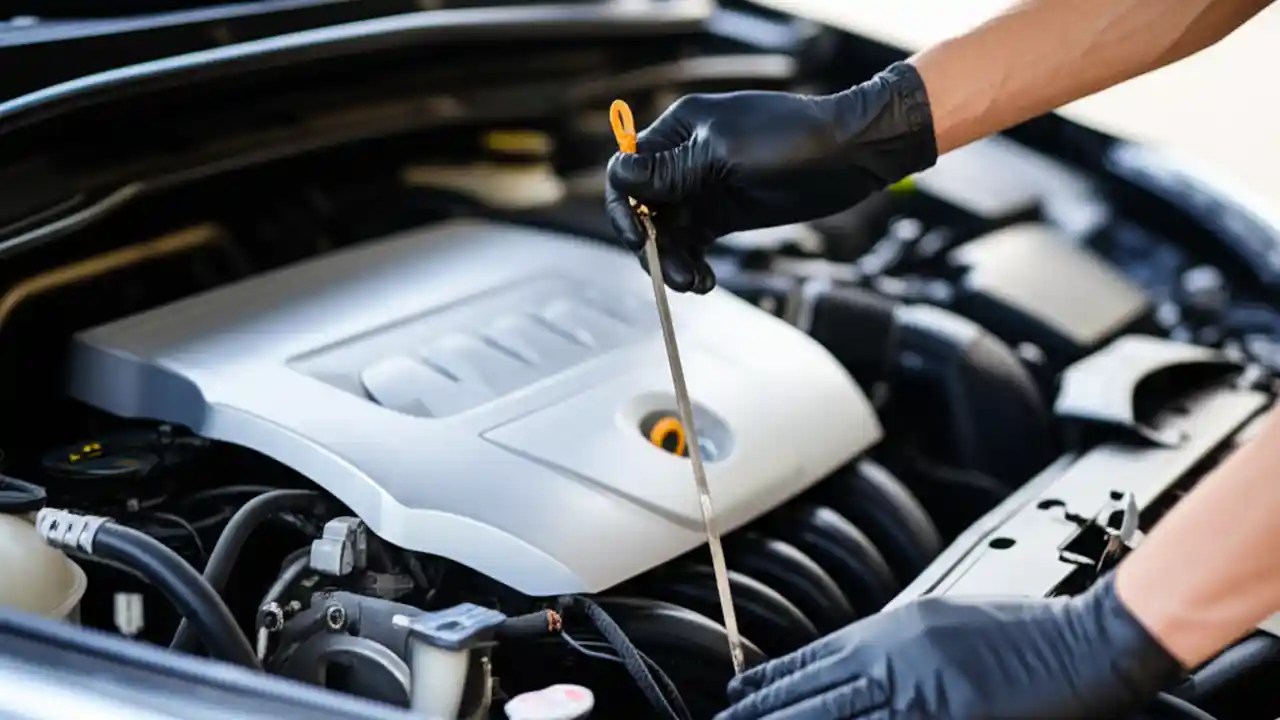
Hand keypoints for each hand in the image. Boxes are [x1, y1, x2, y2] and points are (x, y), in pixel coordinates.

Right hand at [605, 61, 936, 292]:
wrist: (849, 155)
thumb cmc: (791, 141)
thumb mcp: (724, 155)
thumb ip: (671, 170)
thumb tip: (619, 173)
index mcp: (678, 130)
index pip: (627, 172)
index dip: (626, 208)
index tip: (641, 238)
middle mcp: (683, 158)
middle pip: (644, 209)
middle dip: (654, 245)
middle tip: (674, 276)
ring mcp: (702, 188)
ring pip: (668, 232)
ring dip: (675, 261)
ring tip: (696, 284)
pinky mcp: (724, 213)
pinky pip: (694, 243)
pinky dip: (694, 264)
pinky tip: (706, 282)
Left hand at [715, 573, 1181, 718]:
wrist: (1087, 639)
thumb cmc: (1030, 631)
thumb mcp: (950, 623)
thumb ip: (904, 645)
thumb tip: (869, 659)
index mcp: (895, 631)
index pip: (816, 657)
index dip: (774, 678)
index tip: (741, 689)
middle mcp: (895, 658)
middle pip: (813, 691)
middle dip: (764, 710)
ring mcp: (916, 692)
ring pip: (833, 715)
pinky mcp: (944, 718)